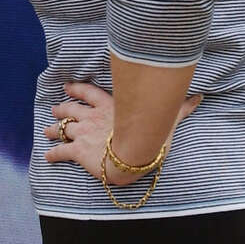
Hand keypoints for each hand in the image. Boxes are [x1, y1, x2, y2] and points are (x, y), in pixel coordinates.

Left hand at [43, 81, 200, 185]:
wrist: (133, 154)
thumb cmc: (150, 134)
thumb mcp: (166, 117)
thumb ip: (181, 107)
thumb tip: (198, 97)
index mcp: (107, 106)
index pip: (87, 92)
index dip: (75, 89)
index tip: (67, 87)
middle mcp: (90, 117)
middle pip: (70, 110)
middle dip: (61, 109)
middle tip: (55, 109)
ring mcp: (82, 133)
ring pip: (61, 128)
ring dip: (52, 129)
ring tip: (46, 130)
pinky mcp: (77, 151)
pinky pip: (61, 152)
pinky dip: (53, 154)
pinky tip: (47, 156)